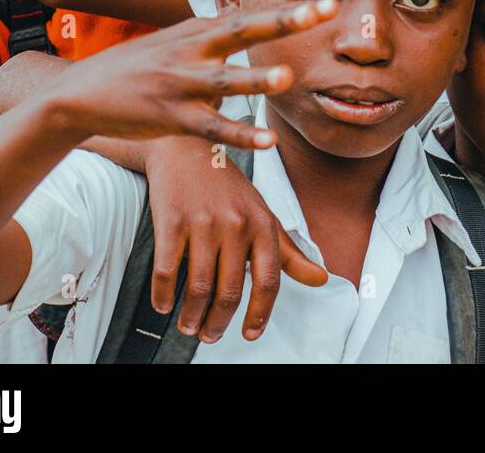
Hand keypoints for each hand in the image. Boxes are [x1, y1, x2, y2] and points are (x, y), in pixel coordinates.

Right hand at [40, 0, 336, 148]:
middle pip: (242, 31)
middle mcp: (191, 51)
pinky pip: (212, 127)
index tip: (329, 2)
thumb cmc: (134, 67)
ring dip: (256, 81)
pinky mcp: (170, 117)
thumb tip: (239, 13)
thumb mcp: (173, 40)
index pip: (250, 16)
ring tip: (288, 78)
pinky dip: (240, 134)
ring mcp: (180, 84)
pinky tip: (268, 140)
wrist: (77, 95)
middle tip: (321, 10)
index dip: (288, 10)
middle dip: (283, 22)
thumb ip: (210, 31)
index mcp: (197, 32)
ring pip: (225, 81)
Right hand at [144, 136, 325, 344]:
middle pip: (231, 290)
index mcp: (262, 224)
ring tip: (189, 326)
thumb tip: (321, 280)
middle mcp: (236, 224)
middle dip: (219, 322)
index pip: (269, 280)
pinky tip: (164, 305)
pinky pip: (166, 271)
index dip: (260, 313)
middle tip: (210, 336)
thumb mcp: (263, 214)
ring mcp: (203, 222)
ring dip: (192, 316)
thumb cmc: (228, 189)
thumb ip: (289, 252)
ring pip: (198, 287)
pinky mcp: (171, 220)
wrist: (187, 149)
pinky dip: (163, 296)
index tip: (250, 334)